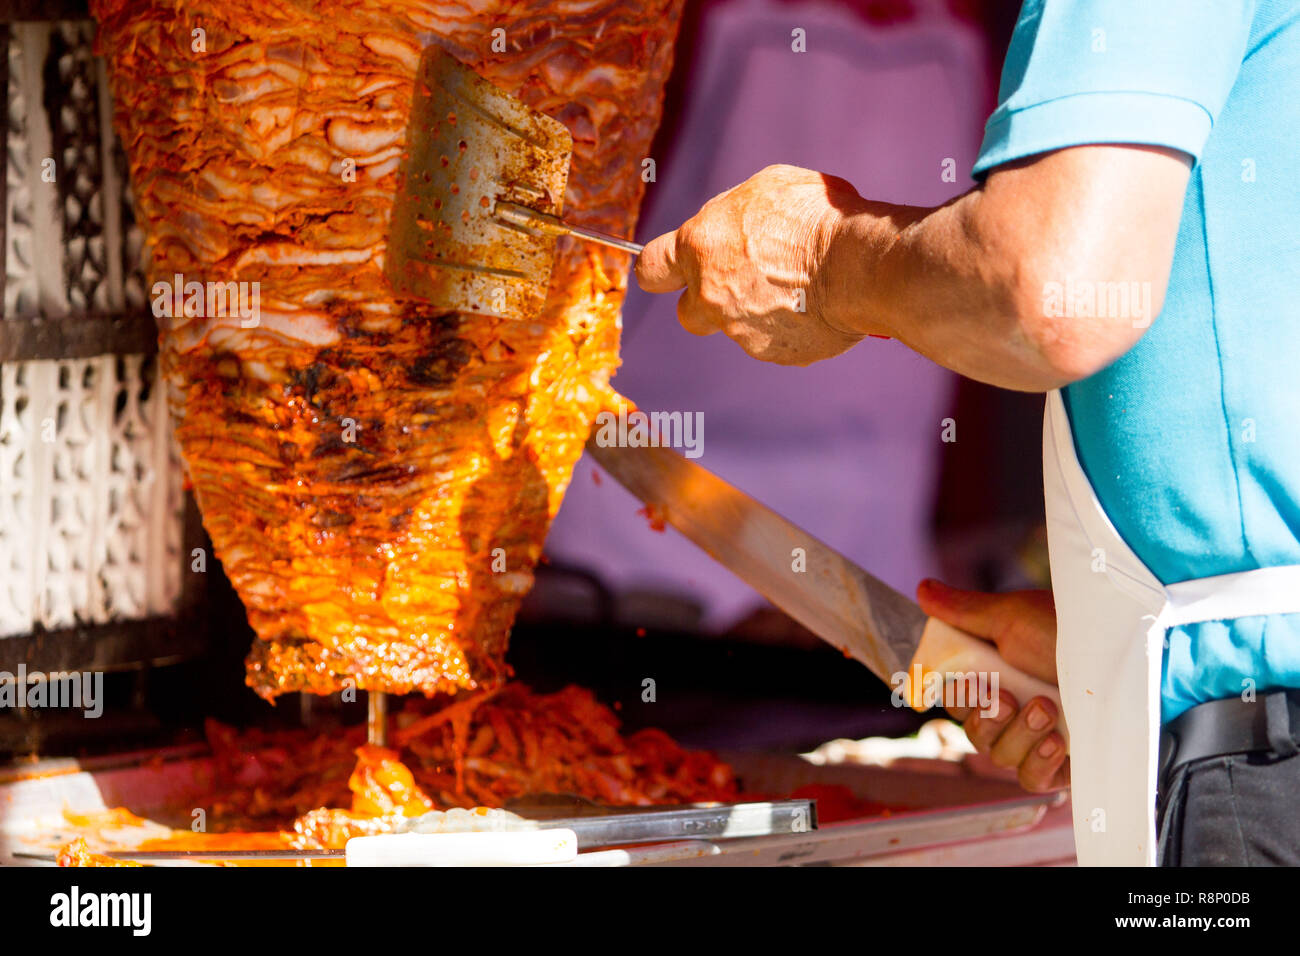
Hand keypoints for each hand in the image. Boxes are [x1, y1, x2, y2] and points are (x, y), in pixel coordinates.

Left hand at [635, 164, 868, 364]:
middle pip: (688, 314)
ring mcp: (741, 331)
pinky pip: (777, 341)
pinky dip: (791, 326)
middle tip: (741, 284)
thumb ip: (734, 214)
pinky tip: (816, 304)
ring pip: (738, 328)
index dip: (661, 271)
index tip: (670, 272)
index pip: (651, 268)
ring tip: (799, 286)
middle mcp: (710, 295)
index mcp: (699, 246)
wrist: (856, 264)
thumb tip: (732, 225)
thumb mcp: (765, 188)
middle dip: (707, 303)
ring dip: (759, 312)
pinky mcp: (775, 352)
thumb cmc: (814, 216)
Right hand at [916, 579, 1067, 792]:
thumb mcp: (1013, 616)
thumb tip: (922, 589)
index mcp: (995, 674)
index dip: (958, 698)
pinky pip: (1032, 780)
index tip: (971, 684)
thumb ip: (964, 611)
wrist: (1132, 662)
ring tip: (1048, 707)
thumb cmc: (1073, 633)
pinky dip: (1038, 763)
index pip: (954, 700)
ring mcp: (1037, 739)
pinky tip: (1058, 742)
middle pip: (973, 732)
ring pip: (1000, 756)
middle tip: (1008, 696)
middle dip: (987, 716)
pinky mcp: (1063, 767)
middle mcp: (1013, 709)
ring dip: (1019, 734)